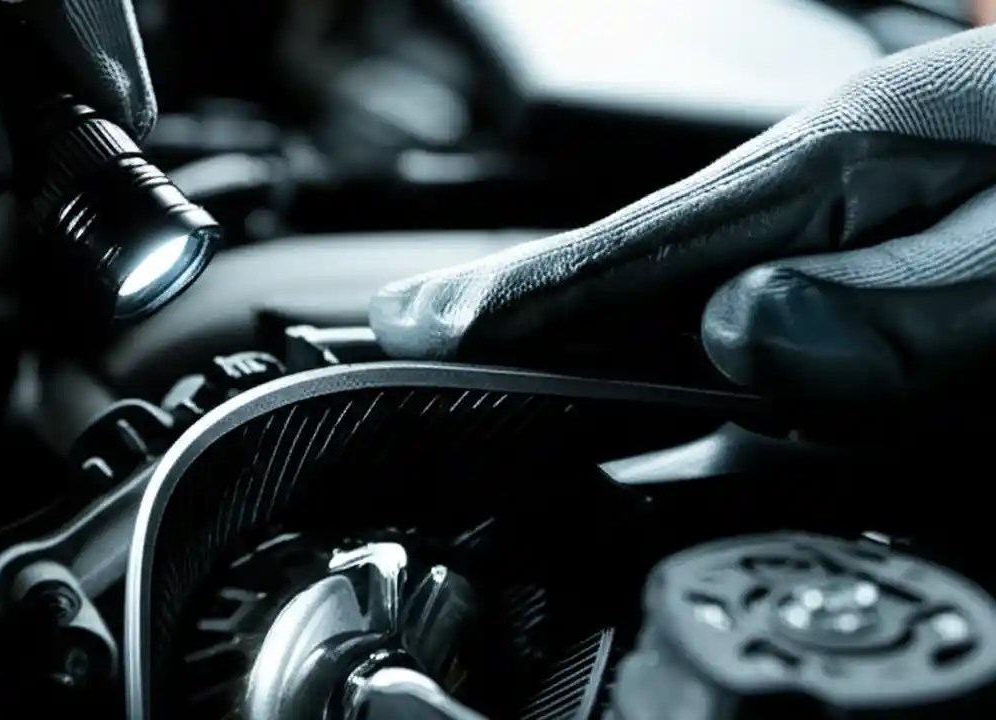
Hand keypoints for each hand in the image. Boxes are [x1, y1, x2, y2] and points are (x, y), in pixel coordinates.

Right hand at [371, 28, 995, 399]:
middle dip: (508, 295)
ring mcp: (825, 194)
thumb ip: (892, 312)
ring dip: (562, 301)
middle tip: (406, 326)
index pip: (635, 251)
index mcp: (836, 172)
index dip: (521, 302)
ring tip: (478, 334)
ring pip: (662, 259)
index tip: (424, 332)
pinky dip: (638, 301)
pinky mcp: (851, 220)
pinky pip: (717, 266)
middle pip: (622, 249)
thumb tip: (740, 339)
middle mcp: (810, 177)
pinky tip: (619, 330)